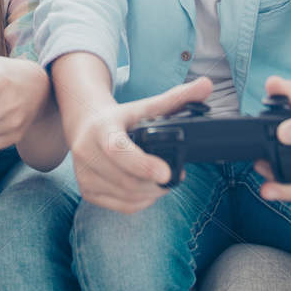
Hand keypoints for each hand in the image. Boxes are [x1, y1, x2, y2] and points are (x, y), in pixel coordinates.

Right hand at [67, 77, 213, 213]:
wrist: (86, 127)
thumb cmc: (120, 118)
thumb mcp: (145, 106)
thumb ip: (177, 98)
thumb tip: (207, 84)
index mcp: (101, 128)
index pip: (118, 150)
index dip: (142, 164)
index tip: (167, 172)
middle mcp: (86, 152)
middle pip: (128, 180)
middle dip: (156, 182)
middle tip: (175, 175)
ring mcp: (84, 175)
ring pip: (127, 196)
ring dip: (151, 193)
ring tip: (162, 180)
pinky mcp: (86, 191)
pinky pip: (122, 206)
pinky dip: (141, 201)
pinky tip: (147, 188)